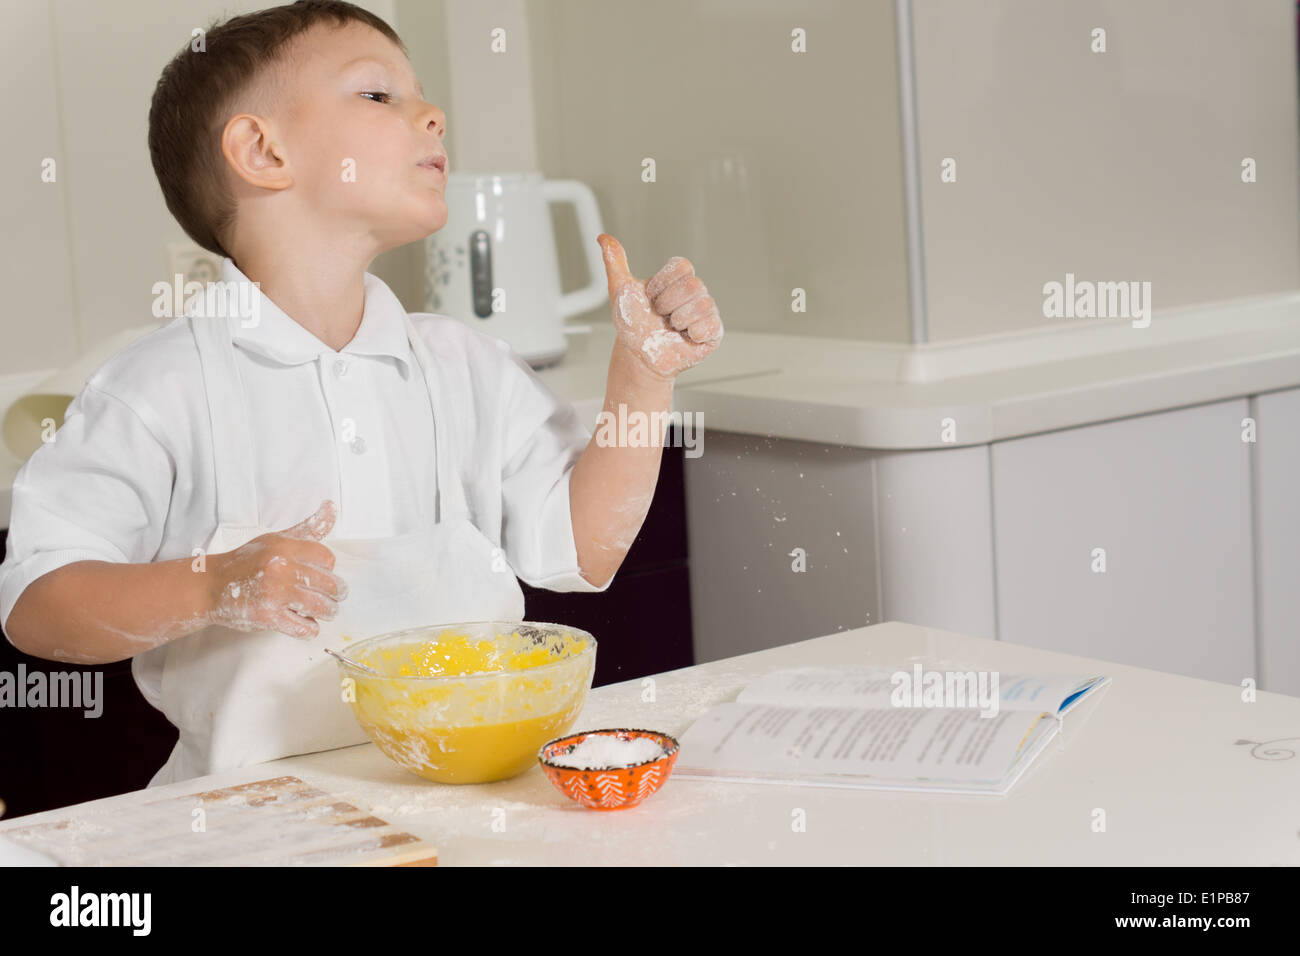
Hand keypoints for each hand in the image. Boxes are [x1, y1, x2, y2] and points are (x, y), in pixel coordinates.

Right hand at [206, 500, 348, 639]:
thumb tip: (332, 506)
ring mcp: (275, 595)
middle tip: (331, 595)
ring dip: (327, 611)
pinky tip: (303, 620)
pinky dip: (309, 628)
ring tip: (322, 609)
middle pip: (331, 585)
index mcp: (284, 548)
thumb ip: (308, 528)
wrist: (212, 586)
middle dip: (335, 592)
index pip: (327, 558)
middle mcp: (281, 569)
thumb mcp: (277, 539)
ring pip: (323, 607)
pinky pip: (306, 628)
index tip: (321, 573)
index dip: (328, 568)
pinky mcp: (269, 618)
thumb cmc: (248, 562)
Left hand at [597, 234, 722, 379]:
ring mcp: (704, 312)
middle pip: (692, 285)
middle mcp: (693, 292)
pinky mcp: (713, 332)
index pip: (682, 266)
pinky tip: (685, 337)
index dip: (662, 283)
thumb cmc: (632, 324)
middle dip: (668, 304)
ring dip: (678, 320)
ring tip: (671, 328)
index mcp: (676, 278)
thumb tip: (604, 239)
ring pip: (702, 305)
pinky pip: (711, 325)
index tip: (651, 296)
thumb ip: (615, 262)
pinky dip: (693, 332)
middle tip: (660, 315)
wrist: (638, 356)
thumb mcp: (620, 290)